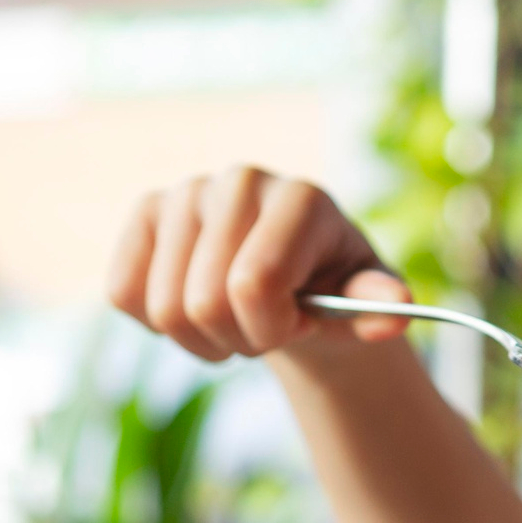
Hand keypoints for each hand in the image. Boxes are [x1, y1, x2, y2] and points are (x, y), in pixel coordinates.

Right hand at [107, 167, 409, 361]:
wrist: (299, 283)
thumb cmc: (336, 291)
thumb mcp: (369, 301)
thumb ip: (380, 304)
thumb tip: (397, 307)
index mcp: (300, 199)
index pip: (254, 286)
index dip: (273, 329)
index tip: (301, 323)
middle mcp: (238, 182)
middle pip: (204, 304)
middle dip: (241, 339)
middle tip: (268, 328)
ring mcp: (184, 192)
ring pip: (164, 309)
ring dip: (204, 340)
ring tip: (237, 320)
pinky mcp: (144, 213)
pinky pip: (124, 295)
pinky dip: (161, 325)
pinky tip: (197, 307)